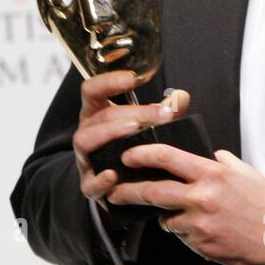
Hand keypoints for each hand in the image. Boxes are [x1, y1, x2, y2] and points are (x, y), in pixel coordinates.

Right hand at [73, 70, 190, 211]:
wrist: (120, 186)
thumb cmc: (130, 149)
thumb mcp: (143, 127)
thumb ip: (162, 112)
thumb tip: (181, 97)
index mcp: (96, 114)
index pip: (92, 90)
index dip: (109, 81)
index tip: (133, 78)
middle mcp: (87, 132)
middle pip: (99, 115)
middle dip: (130, 112)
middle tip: (159, 114)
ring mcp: (85, 159)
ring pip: (84, 140)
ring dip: (108, 133)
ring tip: (133, 129)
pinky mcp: (89, 185)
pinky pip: (88, 183)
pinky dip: (100, 179)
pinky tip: (114, 175)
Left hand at [107, 145, 264, 264]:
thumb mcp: (245, 172)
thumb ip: (222, 161)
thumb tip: (207, 155)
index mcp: (212, 173)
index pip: (166, 156)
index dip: (140, 155)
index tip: (128, 157)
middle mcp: (202, 196)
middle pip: (152, 191)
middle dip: (128, 191)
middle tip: (115, 191)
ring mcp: (200, 223)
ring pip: (166, 218)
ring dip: (166, 217)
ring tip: (181, 216)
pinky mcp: (201, 245)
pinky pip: (182, 236)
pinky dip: (184, 233)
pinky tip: (202, 230)